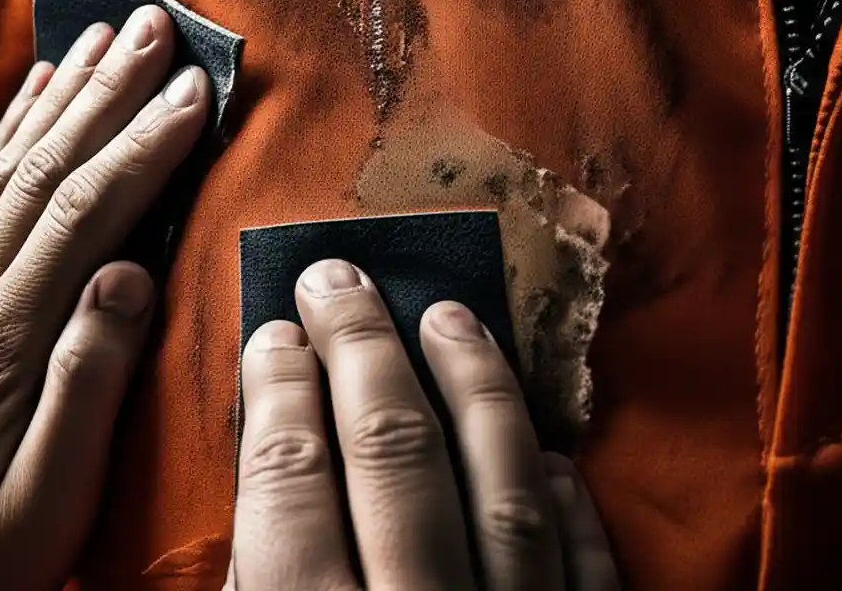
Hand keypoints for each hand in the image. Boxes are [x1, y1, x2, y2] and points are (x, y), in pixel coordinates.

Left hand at [0, 6, 209, 589]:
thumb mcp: (51, 493)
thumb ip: (88, 379)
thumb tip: (129, 274)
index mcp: (2, 343)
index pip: (84, 217)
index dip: (143, 147)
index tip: (196, 92)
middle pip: (41, 173)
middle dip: (104, 94)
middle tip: (153, 27)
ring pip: (2, 175)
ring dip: (54, 101)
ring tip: (97, 41)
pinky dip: (3, 143)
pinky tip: (27, 107)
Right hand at [231, 260, 618, 589]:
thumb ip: (256, 583)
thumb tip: (269, 478)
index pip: (291, 474)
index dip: (279, 389)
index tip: (277, 333)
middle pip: (393, 452)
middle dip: (361, 349)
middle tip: (338, 280)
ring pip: (504, 493)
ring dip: (476, 389)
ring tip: (451, 316)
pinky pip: (585, 572)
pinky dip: (568, 506)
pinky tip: (547, 451)